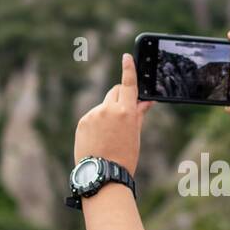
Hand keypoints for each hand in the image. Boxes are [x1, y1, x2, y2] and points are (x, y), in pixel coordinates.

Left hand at [74, 53, 153, 172]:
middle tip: (124, 112)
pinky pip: (93, 116)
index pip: (128, 84)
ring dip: (108, 113)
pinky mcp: (83, 121)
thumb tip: (146, 101)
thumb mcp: (135, 135)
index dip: (129, 68)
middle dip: (121, 97)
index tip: (127, 57)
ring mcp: (94, 114)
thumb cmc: (124, 156)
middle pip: (116, 92)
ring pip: (104, 105)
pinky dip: (97, 122)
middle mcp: (109, 109)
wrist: (103, 173)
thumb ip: (139, 114)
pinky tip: (99, 138)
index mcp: (127, 112)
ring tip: (109, 135)